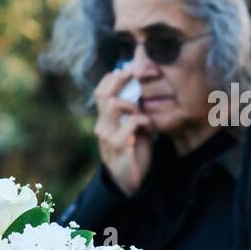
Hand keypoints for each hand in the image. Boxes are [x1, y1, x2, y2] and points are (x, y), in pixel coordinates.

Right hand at [93, 64, 152, 196]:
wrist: (129, 181)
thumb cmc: (133, 149)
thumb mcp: (134, 126)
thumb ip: (135, 108)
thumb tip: (145, 85)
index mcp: (105, 119)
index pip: (101, 90)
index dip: (114, 77)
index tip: (131, 69)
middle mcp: (102, 125)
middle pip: (104, 93)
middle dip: (121, 81)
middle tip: (138, 76)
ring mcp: (107, 135)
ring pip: (114, 104)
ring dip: (133, 104)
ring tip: (143, 113)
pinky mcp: (118, 146)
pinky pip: (130, 123)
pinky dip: (143, 121)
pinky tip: (149, 128)